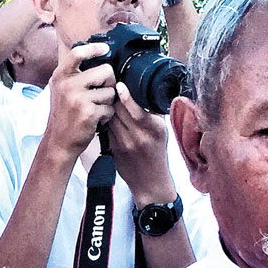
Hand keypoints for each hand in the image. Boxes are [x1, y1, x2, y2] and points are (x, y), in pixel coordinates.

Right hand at [42, 40, 116, 161]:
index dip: (94, 49)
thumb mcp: (62, 90)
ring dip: (108, 102)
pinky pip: (110, 108)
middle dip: (109, 83)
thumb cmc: (64, 115)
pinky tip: (96, 120)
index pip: (77, 53)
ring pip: (110, 91)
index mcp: (60, 76)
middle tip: (102, 93)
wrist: (58, 142)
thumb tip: (98, 57)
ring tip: (95, 110)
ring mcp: (78, 98)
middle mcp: (68, 84)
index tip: (105, 49)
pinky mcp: (88, 112)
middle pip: (105, 71)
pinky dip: (107, 115)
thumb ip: (75, 75)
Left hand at [106, 83, 174, 205]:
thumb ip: (154, 113)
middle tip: (110, 87)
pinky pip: (106, 129)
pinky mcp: (113, 151)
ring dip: (107, 108)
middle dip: (113, 97)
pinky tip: (105, 115)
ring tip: (106, 99)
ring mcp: (124, 144)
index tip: (119, 85)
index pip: (136, 109)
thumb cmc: (157, 153)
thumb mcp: (162, 131)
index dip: (125, 95)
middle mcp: (138, 137)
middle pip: (119, 111)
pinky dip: (106, 120)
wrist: (150, 183)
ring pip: (110, 118)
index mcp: (153, 129)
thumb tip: (146, 90)